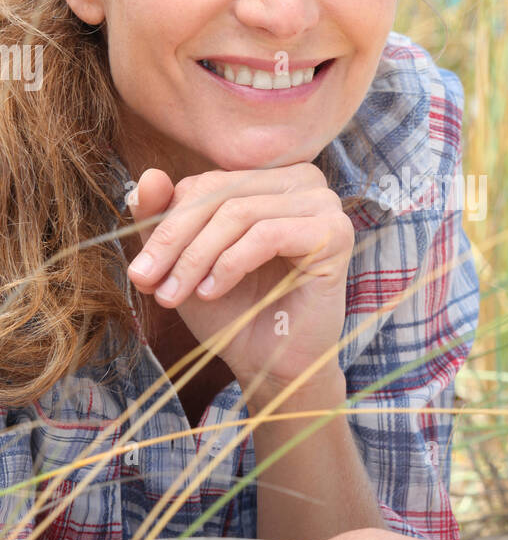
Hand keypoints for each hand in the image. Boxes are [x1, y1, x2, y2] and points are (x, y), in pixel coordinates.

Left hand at [125, 165, 355, 403]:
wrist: (271, 363)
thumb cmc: (234, 310)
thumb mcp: (186, 261)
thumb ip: (164, 217)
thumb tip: (148, 176)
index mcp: (270, 179)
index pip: (206, 183)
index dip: (165, 224)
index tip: (140, 271)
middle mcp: (302, 180)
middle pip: (220, 193)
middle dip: (174, 240)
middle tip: (145, 280)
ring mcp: (324, 204)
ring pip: (239, 213)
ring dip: (197, 257)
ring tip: (175, 295)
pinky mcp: (335, 234)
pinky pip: (268, 235)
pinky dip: (230, 264)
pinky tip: (212, 292)